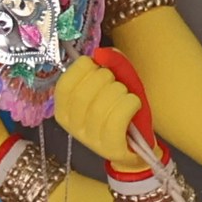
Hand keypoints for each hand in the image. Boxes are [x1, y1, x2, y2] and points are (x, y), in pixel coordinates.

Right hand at [51, 49, 157, 169]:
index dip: (83, 69)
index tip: (98, 66)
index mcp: (64, 109)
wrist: (137, 146)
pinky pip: (116, 120)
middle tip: (116, 82)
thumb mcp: (116, 82)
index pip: (65, 85)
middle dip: (105, 79)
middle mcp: (72, 126)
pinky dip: (129, 105)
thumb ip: (111, 63)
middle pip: (83, 94)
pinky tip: (134, 103)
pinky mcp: (109, 148)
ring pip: (100, 107)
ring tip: (127, 95)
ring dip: (119, 92)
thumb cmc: (121, 110)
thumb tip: (100, 53)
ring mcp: (89, 139)